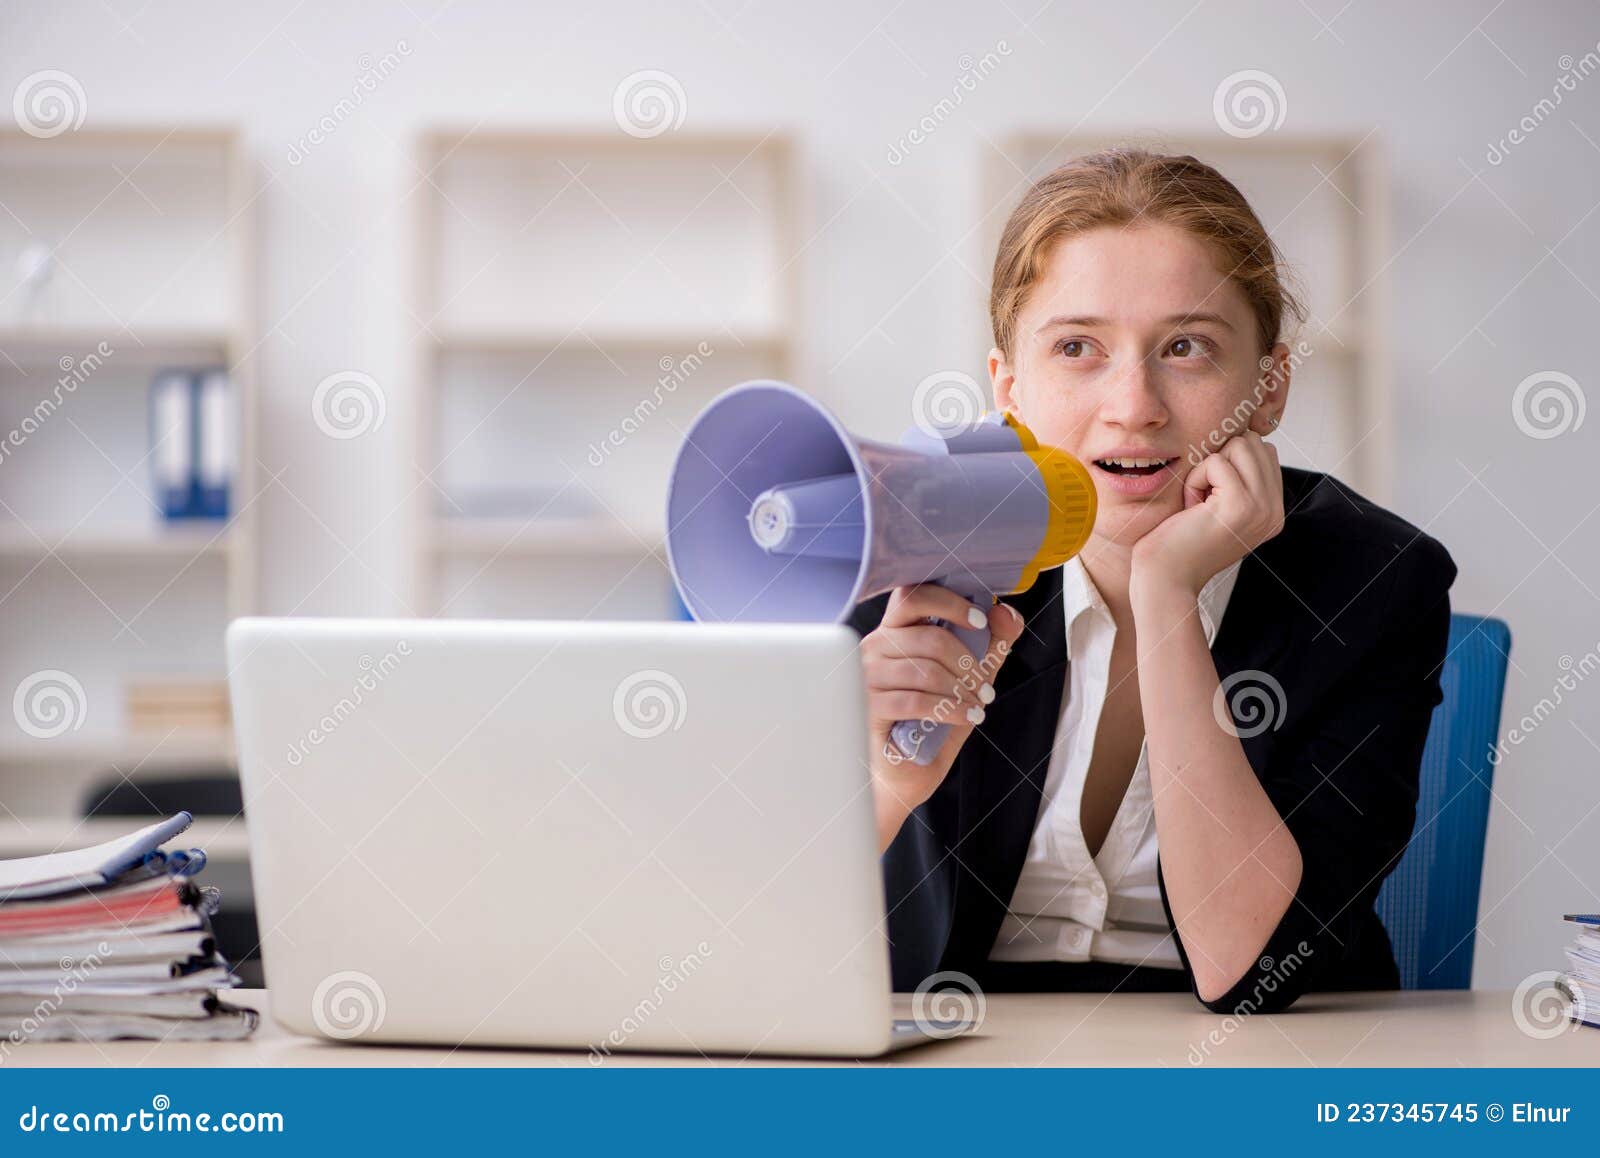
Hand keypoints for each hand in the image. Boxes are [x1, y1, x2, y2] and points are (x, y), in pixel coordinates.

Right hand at [860, 584, 1025, 849]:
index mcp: (894, 632)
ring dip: (963, 689)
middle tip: (986, 686)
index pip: (913, 595)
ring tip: (979, 704)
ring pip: (925, 670)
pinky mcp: (866, 708)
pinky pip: (916, 701)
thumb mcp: (966, 680)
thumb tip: (1008, 614)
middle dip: (969, 662)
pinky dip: (952, 708)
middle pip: (929, 637)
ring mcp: (866, 678)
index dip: (950, 602)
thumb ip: (989, 645)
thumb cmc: (927, 723)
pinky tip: (968, 716)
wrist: (898, 775)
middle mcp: (874, 648)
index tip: (980, 621)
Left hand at [1131, 432, 1284, 598]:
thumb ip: (1239, 479)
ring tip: (1198, 503)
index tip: (1211, 499)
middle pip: (1253, 443)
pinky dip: (1194, 480)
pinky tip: (1190, 509)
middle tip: (1202, 500)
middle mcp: (1275, 511)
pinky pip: (1215, 462)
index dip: (1228, 463)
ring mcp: (1263, 508)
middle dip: (1218, 462)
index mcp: (1273, 511)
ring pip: (1239, 445)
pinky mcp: (1241, 505)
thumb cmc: (1179, 541)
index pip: (1264, 452)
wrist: (1166, 580)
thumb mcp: (1217, 508)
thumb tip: (1242, 433)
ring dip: (1207, 469)